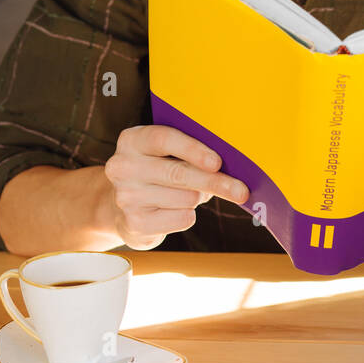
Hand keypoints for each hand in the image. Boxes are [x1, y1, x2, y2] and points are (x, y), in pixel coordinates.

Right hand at [103, 125, 248, 250]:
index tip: (218, 163)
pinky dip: (189, 214)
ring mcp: (125, 196)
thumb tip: (230, 166)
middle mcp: (123, 166)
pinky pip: (181, 218)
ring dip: (198, 197)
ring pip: (185, 198)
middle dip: (214, 182)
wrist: (123, 206)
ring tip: (191, 193)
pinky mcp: (133, 223)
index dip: (193, 150)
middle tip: (240, 190)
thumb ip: (191, 153)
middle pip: (177, 173)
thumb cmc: (158, 171)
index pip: (164, 139)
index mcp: (132, 140)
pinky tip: (177, 210)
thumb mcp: (166, 154)